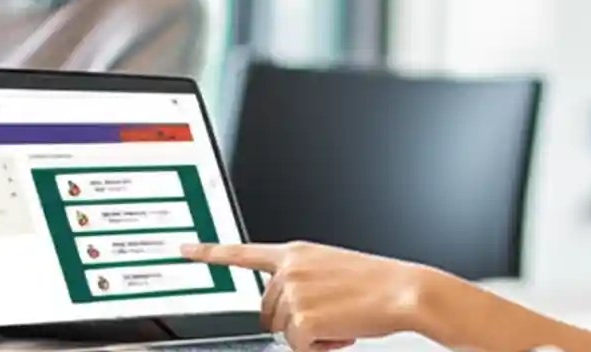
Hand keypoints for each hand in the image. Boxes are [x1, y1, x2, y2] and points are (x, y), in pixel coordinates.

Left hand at [182, 241, 437, 351]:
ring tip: (342, 319)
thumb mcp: (333, 271)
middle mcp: (290, 268)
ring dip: (311, 335)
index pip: (244, 252)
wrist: (405, 291)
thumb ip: (302, 281)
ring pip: (284, 332)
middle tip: (332, 314)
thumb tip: (288, 312)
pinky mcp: (301, 318)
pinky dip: (321, 347)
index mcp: (297, 253)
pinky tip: (342, 331)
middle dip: (294, 322)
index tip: (185, 248)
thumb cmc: (377, 284)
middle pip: (268, 312)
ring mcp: (293, 292)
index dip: (210, 252)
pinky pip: (298, 347)